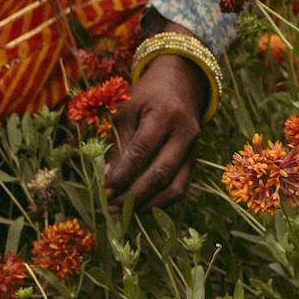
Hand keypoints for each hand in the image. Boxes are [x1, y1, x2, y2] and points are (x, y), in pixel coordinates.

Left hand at [104, 53, 206, 210]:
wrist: (181, 86)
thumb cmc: (147, 97)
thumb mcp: (127, 111)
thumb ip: (118, 144)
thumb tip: (107, 178)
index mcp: (166, 114)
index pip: (142, 150)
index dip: (122, 174)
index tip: (104, 190)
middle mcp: (185, 134)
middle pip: (160, 173)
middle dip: (133, 195)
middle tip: (110, 207)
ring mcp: (194, 150)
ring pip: (175, 187)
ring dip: (148, 204)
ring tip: (123, 211)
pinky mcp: (194, 162)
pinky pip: (180, 188)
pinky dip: (160, 201)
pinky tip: (140, 205)